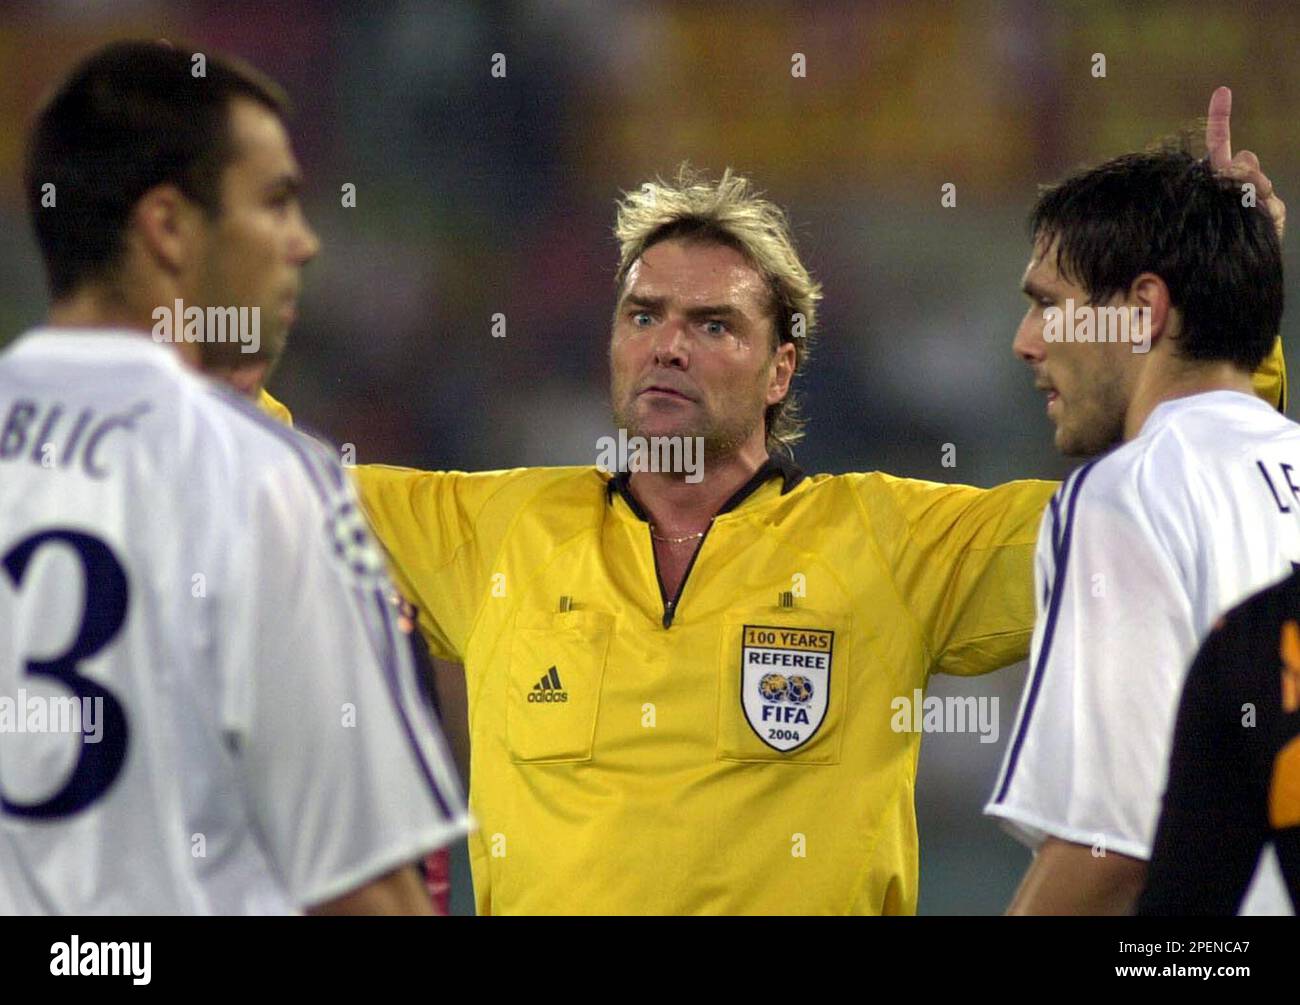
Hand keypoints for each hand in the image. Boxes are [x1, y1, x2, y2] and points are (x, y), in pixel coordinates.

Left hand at [1207, 85, 1284, 241]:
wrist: (1222, 273)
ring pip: (1259, 181)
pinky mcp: (1273, 216)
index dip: (1221, 118)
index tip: (1222, 91)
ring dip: (1250, 191)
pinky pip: (1271, 204)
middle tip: (1231, 182)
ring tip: (1245, 205)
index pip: (1220, 144)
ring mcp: (1260, 200)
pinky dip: (1264, 208)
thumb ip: (1222, 176)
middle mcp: (1241, 185)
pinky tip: (1258, 217)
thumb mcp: (1206, 209)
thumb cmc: (1203, 244)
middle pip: (1245, 161)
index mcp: (1217, 180)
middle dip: (1239, 170)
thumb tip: (1246, 153)